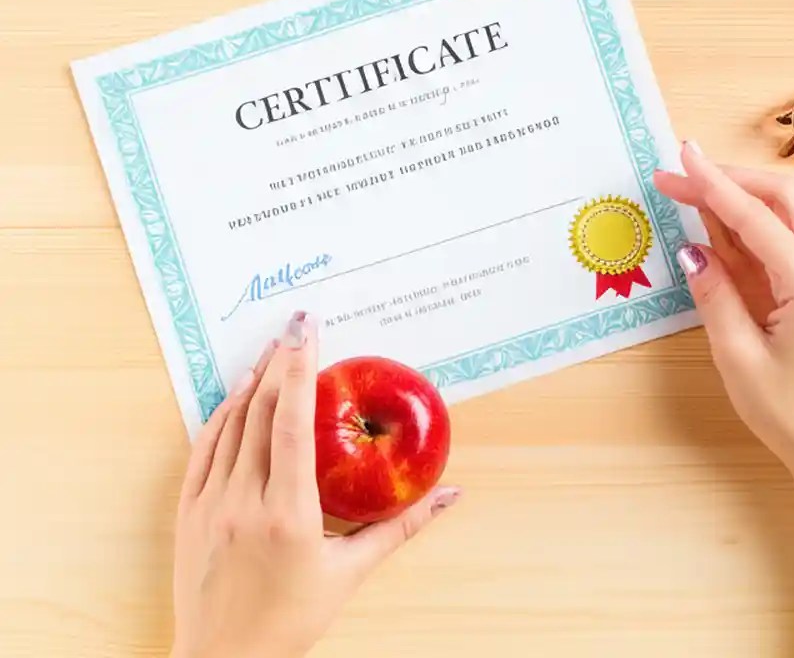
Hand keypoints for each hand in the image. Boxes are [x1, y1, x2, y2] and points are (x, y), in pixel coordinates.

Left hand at [171, 312, 460, 657]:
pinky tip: (238, 396)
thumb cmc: (291, 620)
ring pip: (230, 425)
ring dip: (252, 383)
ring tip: (271, 352)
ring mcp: (210, 505)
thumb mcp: (351, 573)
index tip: (308, 333)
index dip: (300, 372)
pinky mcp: (188, 511)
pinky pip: (203, 449)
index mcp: (288, 515)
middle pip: (262, 415)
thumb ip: (402, 528)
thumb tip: (451, 494)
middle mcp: (243, 503)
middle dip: (281, 364)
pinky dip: (222, 416)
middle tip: (297, 327)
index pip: (292, 426)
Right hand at [655, 143, 793, 479]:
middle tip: (678, 178)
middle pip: (782, 198)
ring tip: (692, 199)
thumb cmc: (791, 416)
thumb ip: (715, 296)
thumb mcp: (739, 358)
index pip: (756, 216)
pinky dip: (759, 227)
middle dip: (729, 181)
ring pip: (791, 214)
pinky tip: (724, 234)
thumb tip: (692, 249)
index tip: (679, 157)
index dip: (712, 184)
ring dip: (744, 201)